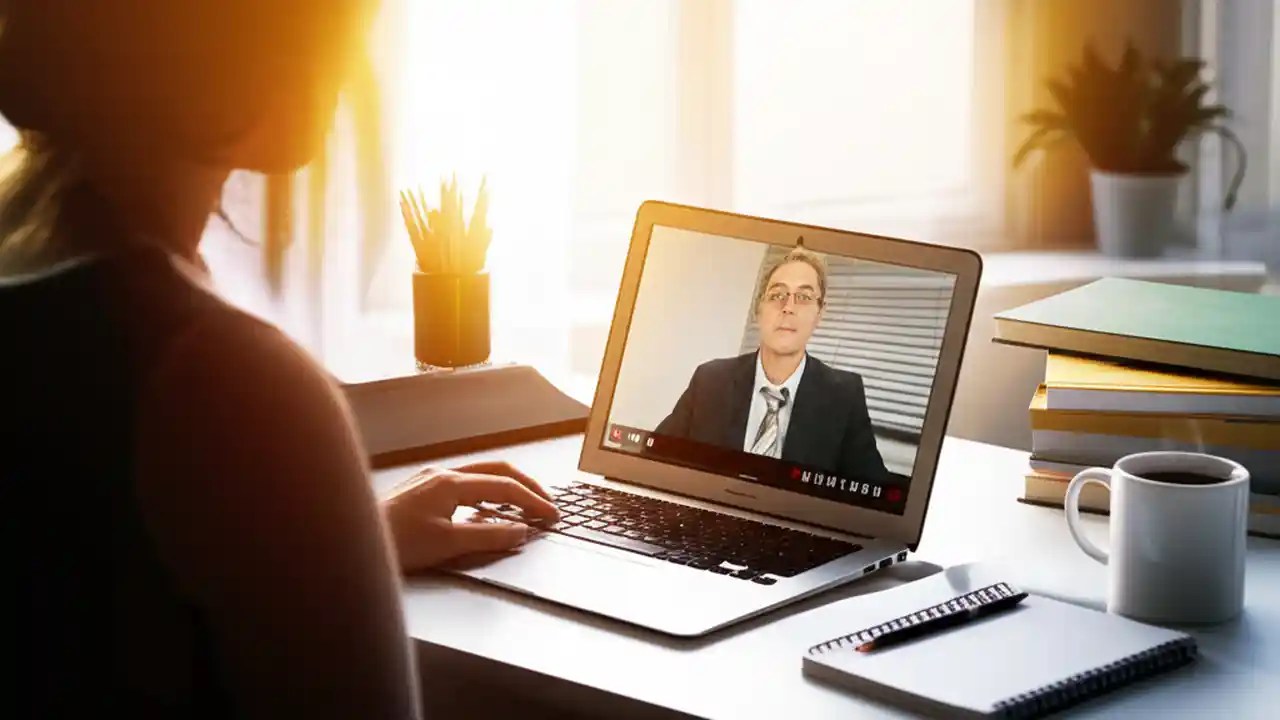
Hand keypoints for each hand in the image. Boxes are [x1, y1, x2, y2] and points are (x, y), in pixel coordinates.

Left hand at [383, 460, 559, 571]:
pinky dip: (485, 496)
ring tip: (523, 507)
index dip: (532, 501)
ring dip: (505, 488)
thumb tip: (521, 531)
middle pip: (496, 471)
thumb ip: (488, 536)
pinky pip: (463, 486)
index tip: (551, 515)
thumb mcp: (447, 544)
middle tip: (545, 504)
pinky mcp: (420, 492)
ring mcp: (429, 480)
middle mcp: (441, 474)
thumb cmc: (394, 543)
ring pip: (479, 476)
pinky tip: (486, 512)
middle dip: (525, 486)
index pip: (504, 486)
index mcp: (451, 483)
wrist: (349, 541)